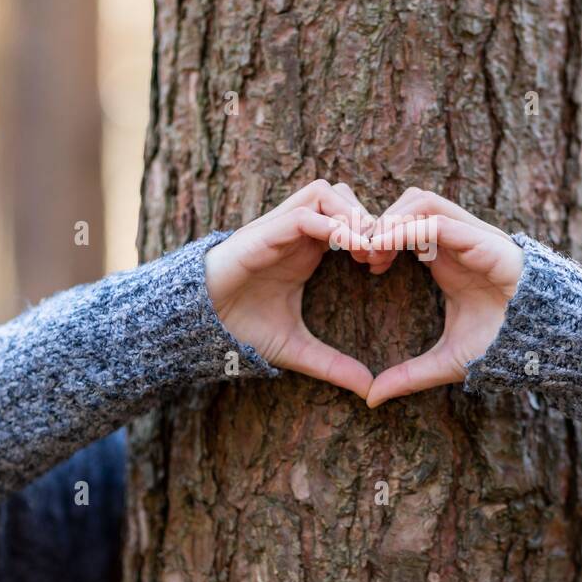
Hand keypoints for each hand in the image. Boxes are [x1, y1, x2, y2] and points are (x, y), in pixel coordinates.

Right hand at [205, 180, 376, 398]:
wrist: (198, 326)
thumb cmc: (241, 328)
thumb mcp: (296, 348)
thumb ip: (333, 364)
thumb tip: (369, 389)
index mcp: (307, 249)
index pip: (348, 216)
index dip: (372, 233)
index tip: (383, 266)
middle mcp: (295, 232)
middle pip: (342, 193)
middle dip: (367, 218)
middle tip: (379, 256)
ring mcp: (279, 229)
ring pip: (325, 192)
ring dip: (351, 215)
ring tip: (365, 250)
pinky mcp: (263, 234)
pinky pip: (303, 214)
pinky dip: (331, 225)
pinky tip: (349, 250)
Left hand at [364, 189, 524, 407]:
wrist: (547, 345)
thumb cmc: (504, 345)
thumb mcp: (447, 361)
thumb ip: (409, 375)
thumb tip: (372, 398)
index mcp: (448, 257)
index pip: (407, 222)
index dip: (380, 235)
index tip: (362, 262)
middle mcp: (459, 241)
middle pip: (410, 202)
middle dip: (380, 220)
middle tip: (359, 251)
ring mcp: (473, 238)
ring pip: (422, 201)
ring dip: (391, 219)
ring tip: (372, 248)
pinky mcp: (486, 243)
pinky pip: (440, 222)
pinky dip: (408, 228)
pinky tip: (387, 248)